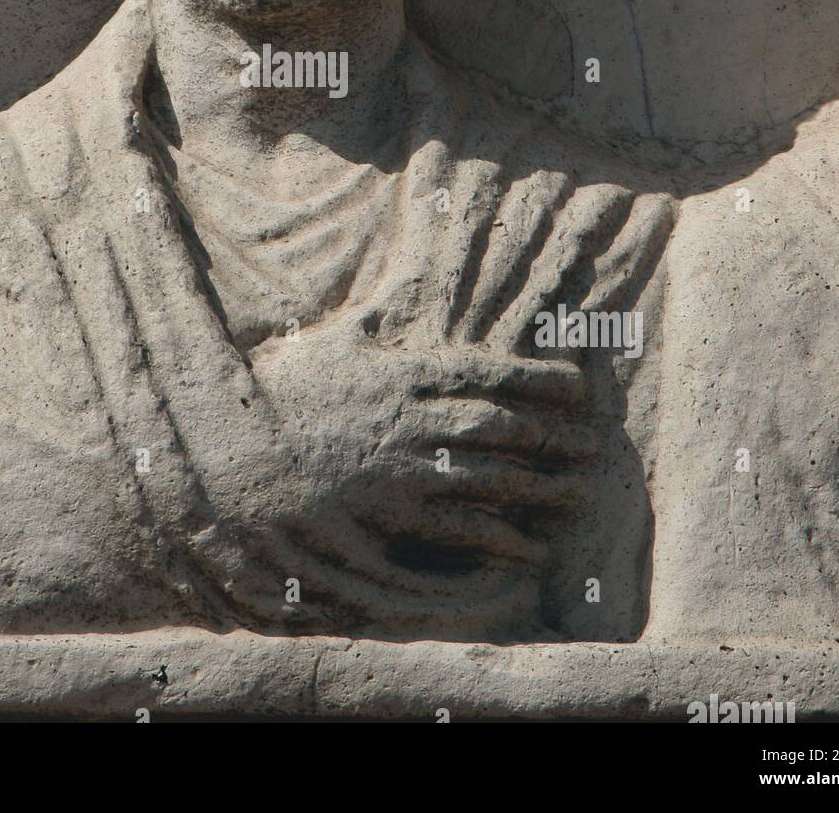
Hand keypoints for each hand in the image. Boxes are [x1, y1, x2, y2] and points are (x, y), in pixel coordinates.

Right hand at [238, 332, 597, 637]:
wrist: (246, 454)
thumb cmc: (286, 393)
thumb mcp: (335, 342)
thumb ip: (375, 321)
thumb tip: (393, 291)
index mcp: (409, 370)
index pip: (494, 369)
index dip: (543, 378)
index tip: (577, 386)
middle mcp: (420, 416)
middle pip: (509, 423)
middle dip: (557, 433)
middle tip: (592, 442)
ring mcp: (412, 466)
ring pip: (499, 475)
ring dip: (546, 485)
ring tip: (577, 491)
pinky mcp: (399, 512)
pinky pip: (467, 526)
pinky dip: (505, 537)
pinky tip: (529, 547)